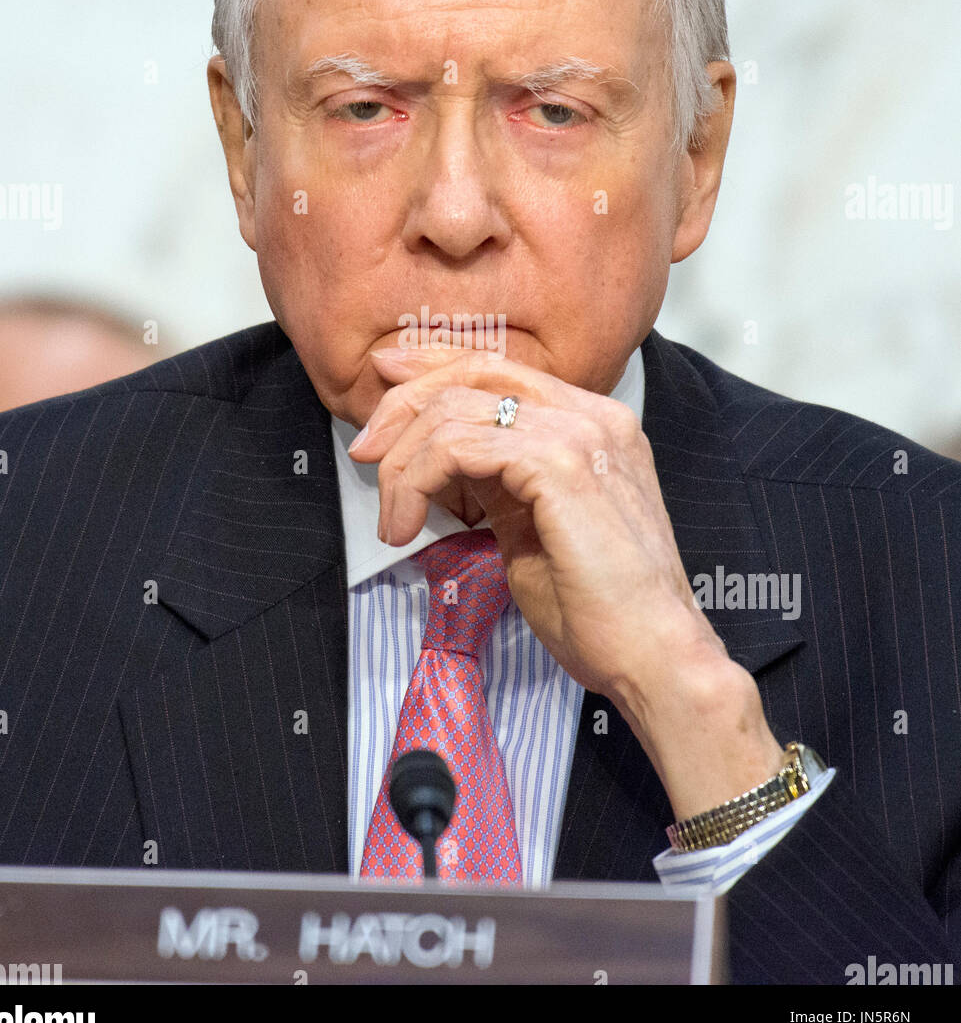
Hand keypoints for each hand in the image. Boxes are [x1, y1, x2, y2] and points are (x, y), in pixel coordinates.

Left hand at [349, 343, 784, 817]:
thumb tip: (441, 463)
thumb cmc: (601, 613)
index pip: (501, 366)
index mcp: (594, 424)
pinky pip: (458, 445)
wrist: (656, 658)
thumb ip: (498, 484)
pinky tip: (409, 524)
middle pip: (475, 369)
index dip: (434, 365)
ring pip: (456, 406)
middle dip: (403, 404)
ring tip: (393, 518)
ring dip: (403, 463)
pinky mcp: (559, 464)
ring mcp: (580, 433)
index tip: (385, 384)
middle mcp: (592, 415)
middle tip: (366, 451)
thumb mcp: (533, 530)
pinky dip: (417, 480)